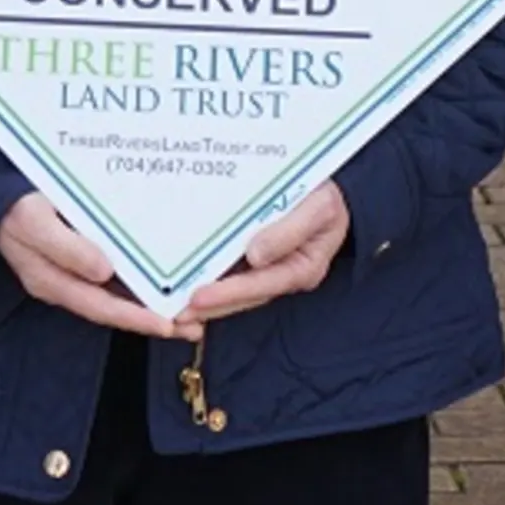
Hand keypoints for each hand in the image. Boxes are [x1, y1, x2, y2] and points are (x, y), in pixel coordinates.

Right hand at [0, 193, 191, 339]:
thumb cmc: (10, 204)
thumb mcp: (33, 222)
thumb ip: (66, 248)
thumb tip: (103, 273)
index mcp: (53, 282)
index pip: (101, 308)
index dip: (136, 318)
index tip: (169, 325)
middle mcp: (67, 283)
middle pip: (117, 309)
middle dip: (156, 320)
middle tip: (196, 326)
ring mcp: (73, 272)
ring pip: (120, 296)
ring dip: (154, 305)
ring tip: (192, 313)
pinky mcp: (80, 257)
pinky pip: (117, 278)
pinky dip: (142, 283)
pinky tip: (164, 281)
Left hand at [177, 182, 350, 321]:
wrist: (332, 191)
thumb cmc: (329, 200)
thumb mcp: (320, 208)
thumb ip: (290, 231)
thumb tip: (256, 255)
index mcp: (302, 268)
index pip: (261, 285)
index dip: (228, 293)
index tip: (198, 298)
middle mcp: (282, 274)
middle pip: (243, 296)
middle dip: (209, 306)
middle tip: (175, 314)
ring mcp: (269, 269)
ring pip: (234, 289)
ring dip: (205, 299)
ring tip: (172, 307)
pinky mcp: (256, 259)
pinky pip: (231, 272)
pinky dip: (209, 277)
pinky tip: (183, 281)